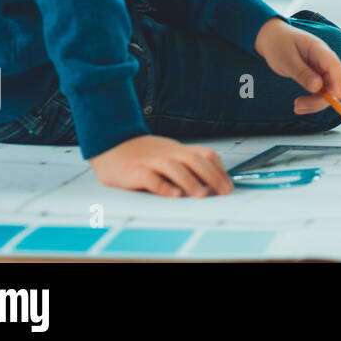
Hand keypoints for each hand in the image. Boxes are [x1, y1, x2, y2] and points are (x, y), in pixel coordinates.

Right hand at [89, 135, 232, 196]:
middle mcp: (168, 154)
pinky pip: (150, 178)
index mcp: (179, 150)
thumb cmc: (145, 156)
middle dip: (212, 176)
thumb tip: (212, 185)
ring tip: (201, 195)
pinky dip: (163, 186)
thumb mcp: (170, 156)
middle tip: (223, 192)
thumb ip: (188, 167)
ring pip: (174, 167)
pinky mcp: (134, 171)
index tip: (228, 186)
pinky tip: (173, 195)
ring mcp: (151, 161)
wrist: (111, 145)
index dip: (219, 170)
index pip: (205, 154)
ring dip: (190, 181)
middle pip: (194, 160)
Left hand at [254, 17, 340, 114]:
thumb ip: (302, 73)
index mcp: (319, 50)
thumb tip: (317, 87)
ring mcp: (321, 69)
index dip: (339, 82)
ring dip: (315, 102)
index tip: (339, 98)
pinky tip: (299, 105)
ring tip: (296, 106)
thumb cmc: (279, 44)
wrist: (271, 38)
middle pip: (333, 82)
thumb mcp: (287, 59)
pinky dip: (311, 101)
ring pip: (327, 90)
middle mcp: (324, 60)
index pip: (334, 66)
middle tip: (300, 105)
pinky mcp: (316, 77)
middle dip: (322, 99)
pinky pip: (320, 92)